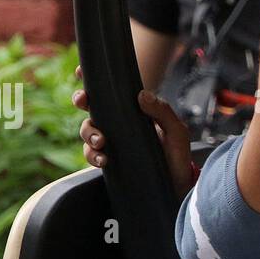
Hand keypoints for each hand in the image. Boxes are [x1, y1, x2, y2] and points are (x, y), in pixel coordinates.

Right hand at [72, 67, 195, 196]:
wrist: (178, 186)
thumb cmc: (178, 156)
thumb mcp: (176, 132)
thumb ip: (162, 112)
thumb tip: (142, 95)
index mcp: (134, 110)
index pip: (111, 91)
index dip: (93, 80)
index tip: (81, 71)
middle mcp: (120, 124)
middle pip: (92, 107)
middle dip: (81, 100)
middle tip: (83, 102)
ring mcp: (114, 142)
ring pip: (87, 131)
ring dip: (88, 133)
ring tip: (101, 142)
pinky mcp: (111, 161)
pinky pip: (92, 155)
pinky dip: (92, 156)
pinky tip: (103, 160)